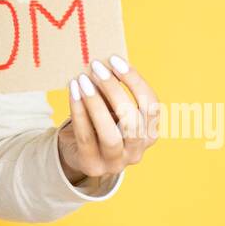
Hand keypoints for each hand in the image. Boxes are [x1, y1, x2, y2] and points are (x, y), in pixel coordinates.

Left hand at [58, 55, 159, 186]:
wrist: (77, 152)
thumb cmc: (99, 122)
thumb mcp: (111, 106)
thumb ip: (113, 90)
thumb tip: (106, 65)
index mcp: (149, 133)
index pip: (152, 106)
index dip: (135, 81)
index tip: (115, 60)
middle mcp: (137, 151)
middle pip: (132, 121)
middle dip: (114, 90)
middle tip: (96, 67)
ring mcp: (115, 162)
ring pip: (110, 135)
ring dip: (96, 104)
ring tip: (83, 80)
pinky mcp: (92, 165)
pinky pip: (85, 137)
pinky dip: (78, 112)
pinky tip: (73, 91)